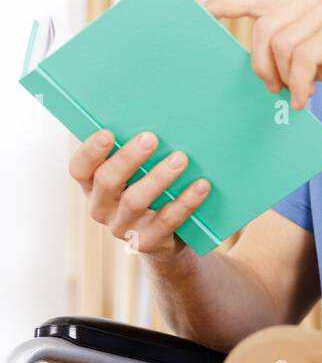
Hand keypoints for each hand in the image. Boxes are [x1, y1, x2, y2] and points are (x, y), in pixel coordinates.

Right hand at [68, 128, 209, 259]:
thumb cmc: (149, 192)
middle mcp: (101, 208)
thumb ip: (136, 154)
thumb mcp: (136, 175)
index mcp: (93, 186)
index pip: (79, 169)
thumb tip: (157, 119)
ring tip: (180, 159)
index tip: (107, 133)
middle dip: (128, 158)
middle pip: (107, 181)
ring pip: (135, 201)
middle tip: (151, 138)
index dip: (90, 152)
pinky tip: (201, 185)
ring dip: (159, 177)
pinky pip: (167, 220)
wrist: (166, 239)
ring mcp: (122, 228)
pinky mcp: (148, 242)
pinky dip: (185, 201)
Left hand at [204, 0, 321, 108]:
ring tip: (298, 96)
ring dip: (284, 78)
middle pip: (263, 30)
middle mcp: (311, 0)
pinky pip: (302, 58)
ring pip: (280, 45)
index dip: (230, 4)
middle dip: (262, 66)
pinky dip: (300, 84)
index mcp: (305, 3)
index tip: (205, 10)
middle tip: (276, 90)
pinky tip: (307, 99)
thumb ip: (295, 54)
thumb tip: (269, 76)